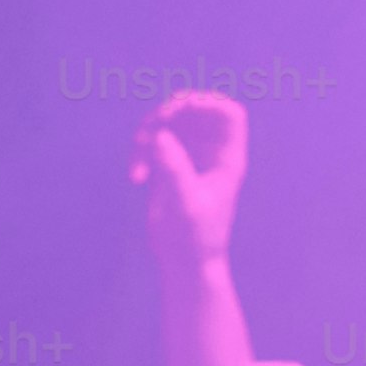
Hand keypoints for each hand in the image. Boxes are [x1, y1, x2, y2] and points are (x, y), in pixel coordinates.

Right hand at [127, 90, 248, 268]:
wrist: (184, 263)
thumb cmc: (195, 238)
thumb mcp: (186, 203)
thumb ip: (175, 169)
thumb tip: (160, 135)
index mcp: (227, 159)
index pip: (230, 116)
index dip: (211, 103)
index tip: (187, 108)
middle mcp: (209, 154)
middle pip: (195, 110)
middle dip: (172, 111)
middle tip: (157, 122)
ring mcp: (187, 157)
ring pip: (168, 123)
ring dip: (148, 132)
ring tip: (139, 161)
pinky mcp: (166, 166)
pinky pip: (151, 142)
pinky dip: (140, 151)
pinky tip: (136, 177)